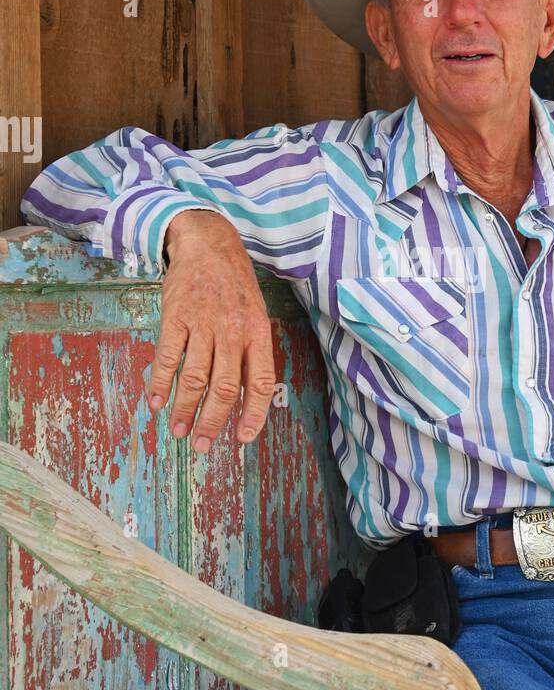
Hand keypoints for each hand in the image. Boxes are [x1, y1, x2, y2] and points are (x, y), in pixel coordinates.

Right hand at [146, 210, 275, 450]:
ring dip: (185, 409)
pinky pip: (168, 357)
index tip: (242, 438)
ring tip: (178, 431)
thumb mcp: (255, 315)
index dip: (253, 413)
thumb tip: (244, 398)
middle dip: (212, 422)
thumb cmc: (234, 286)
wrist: (208, 244)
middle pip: (224, 388)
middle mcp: (232, 331)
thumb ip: (251, 353)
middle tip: (201, 445)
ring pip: (195, 378)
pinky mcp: (176, 316)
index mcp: (257, 333)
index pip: (260, 382)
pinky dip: (161, 383)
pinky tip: (156, 402)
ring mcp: (203, 323)